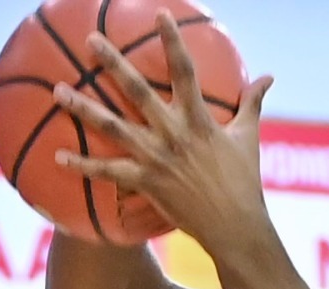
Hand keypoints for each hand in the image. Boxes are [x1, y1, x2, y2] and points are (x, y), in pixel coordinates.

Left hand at [53, 14, 275, 254]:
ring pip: (113, 127)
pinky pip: (108, 172)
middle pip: (137, 91)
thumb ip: (252, 103)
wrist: (235, 227)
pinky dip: (83, 165)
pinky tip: (59, 156)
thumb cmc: (244, 183)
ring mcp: (157, 158)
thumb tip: (269, 77)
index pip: (185, 70)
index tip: (160, 13)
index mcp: (199, 119)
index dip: (172, 39)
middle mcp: (174, 133)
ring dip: (84, 108)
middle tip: (91, 40)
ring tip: (59, 91)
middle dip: (113, 62)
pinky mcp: (146, 182)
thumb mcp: (248, 138)